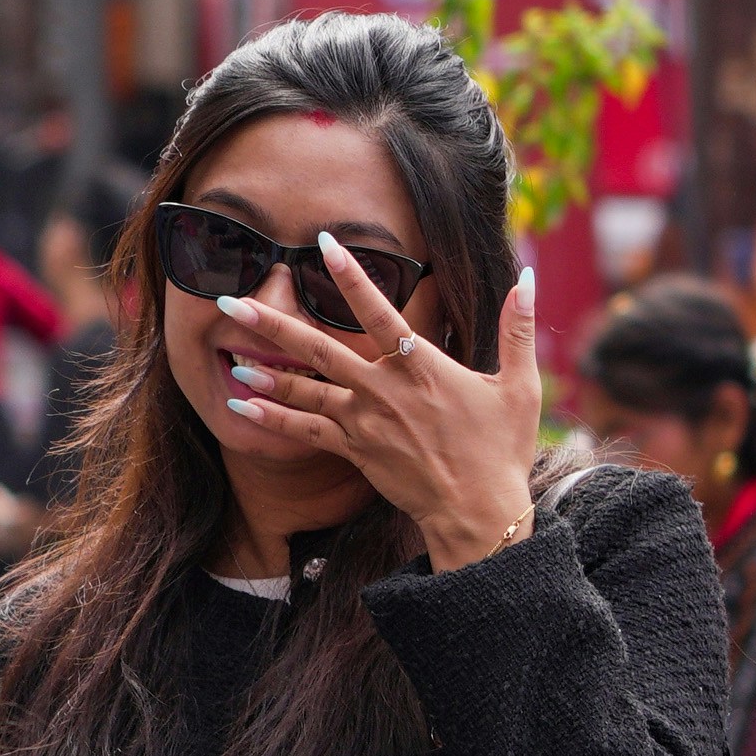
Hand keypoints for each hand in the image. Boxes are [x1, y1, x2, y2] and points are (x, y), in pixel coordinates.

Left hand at [204, 258, 546, 568]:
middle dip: (272, 324)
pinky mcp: (354, 450)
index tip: (323, 243)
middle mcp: (383, 389)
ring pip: (304, 389)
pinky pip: (304, 431)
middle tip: (232, 303)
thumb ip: (517, 330)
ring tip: (228, 355)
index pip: (378, 310)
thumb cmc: (501, 449)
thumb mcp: (519, 386)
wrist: (478, 511)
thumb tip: (528, 279)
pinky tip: (240, 408)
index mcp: (420, 365)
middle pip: (318, 349)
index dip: (350, 275)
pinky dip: (272, 419)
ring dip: (264, 372)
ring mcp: (364, 421)